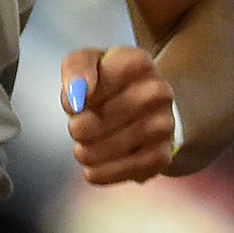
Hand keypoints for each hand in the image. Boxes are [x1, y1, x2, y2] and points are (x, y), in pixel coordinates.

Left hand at [61, 46, 177, 184]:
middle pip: (89, 122)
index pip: (85, 87)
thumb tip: (75, 99)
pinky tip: (97, 161)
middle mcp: (158, 92)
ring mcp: (163, 126)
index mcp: (138, 62)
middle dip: (76, 127)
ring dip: (83, 150)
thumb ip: (76, 68)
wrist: (150, 106)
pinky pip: (112, 172)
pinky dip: (97, 170)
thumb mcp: (89, 60)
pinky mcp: (161, 157)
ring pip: (97, 149)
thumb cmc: (110, 80)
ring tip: (89, 142)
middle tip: (81, 124)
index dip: (71, 99)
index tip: (76, 101)